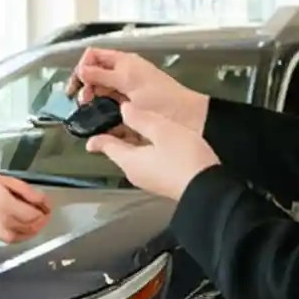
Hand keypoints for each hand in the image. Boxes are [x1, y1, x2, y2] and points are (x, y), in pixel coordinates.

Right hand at [0, 171, 50, 242]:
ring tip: (33, 212)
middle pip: (34, 226)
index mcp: (5, 205)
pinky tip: (20, 221)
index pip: (35, 214)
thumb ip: (20, 188)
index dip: (45, 208)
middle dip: (42, 217)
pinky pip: (15, 237)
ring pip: (26, 234)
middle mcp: (5, 224)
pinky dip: (23, 231)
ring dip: (34, 225)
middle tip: (43, 206)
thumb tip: (40, 199)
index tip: (47, 201)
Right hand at [65, 48, 208, 134]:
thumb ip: (104, 75)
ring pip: (99, 92)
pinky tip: (98, 118)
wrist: (184, 118)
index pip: (93, 56)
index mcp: (123, 62)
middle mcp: (122, 74)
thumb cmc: (162, 97)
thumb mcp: (129, 82)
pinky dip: (100, 111)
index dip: (82, 66)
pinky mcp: (127, 108)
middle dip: (84, 85)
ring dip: (91, 99)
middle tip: (81, 100)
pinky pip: (108, 107)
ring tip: (88, 109)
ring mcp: (125, 92)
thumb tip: (82, 70)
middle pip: (94, 74)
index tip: (78, 82)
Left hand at [86, 103, 219, 199]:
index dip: (98, 137)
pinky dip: (147, 151)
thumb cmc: (183, 157)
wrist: (209, 189)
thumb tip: (123, 109)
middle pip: (120, 152)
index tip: (89, 132)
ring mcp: (150, 181)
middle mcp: (135, 173)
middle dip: (118, 136)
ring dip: (134, 143)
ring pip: (135, 157)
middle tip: (119, 118)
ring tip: (140, 126)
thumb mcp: (161, 130)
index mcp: (129, 160)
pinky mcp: (164, 184)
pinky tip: (159, 143)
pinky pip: (148, 164)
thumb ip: (140, 118)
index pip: (106, 146)